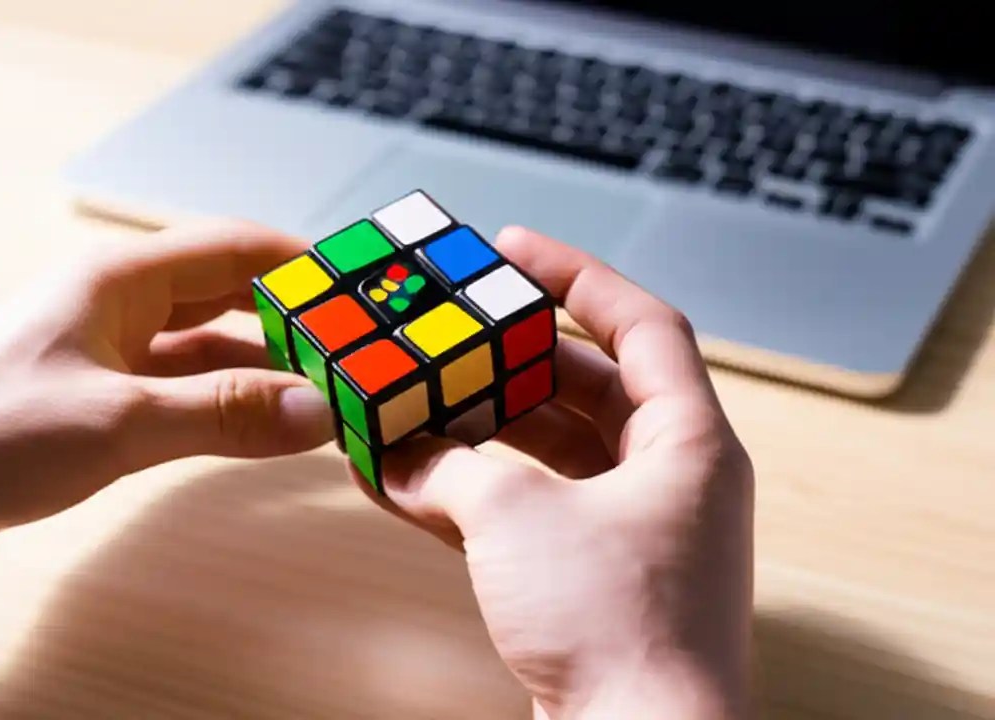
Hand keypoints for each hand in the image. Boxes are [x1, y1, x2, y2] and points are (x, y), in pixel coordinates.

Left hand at [0, 220, 335, 556]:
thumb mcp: (117, 423)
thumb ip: (223, 414)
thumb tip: (317, 411)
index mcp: (122, 279)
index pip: (237, 248)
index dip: (306, 266)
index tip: (365, 292)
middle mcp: (120, 304)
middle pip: (230, 292)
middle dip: (295, 318)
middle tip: (359, 348)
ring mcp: (110, 350)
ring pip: (210, 344)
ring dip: (264, 366)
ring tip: (328, 391)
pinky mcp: (100, 396)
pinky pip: (183, 386)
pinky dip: (227, 401)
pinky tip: (264, 425)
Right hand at [356, 227, 754, 718]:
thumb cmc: (619, 629)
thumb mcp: (517, 519)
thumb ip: (452, 469)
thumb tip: (402, 452)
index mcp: (688, 441)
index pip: (641, 323)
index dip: (575, 276)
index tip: (513, 248)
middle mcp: (670, 479)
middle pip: (583, 387)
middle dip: (505, 362)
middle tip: (444, 330)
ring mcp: (633, 533)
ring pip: (548, 454)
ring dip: (477, 434)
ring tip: (410, 406)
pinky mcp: (595, 581)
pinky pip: (529, 513)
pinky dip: (473, 496)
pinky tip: (406, 482)